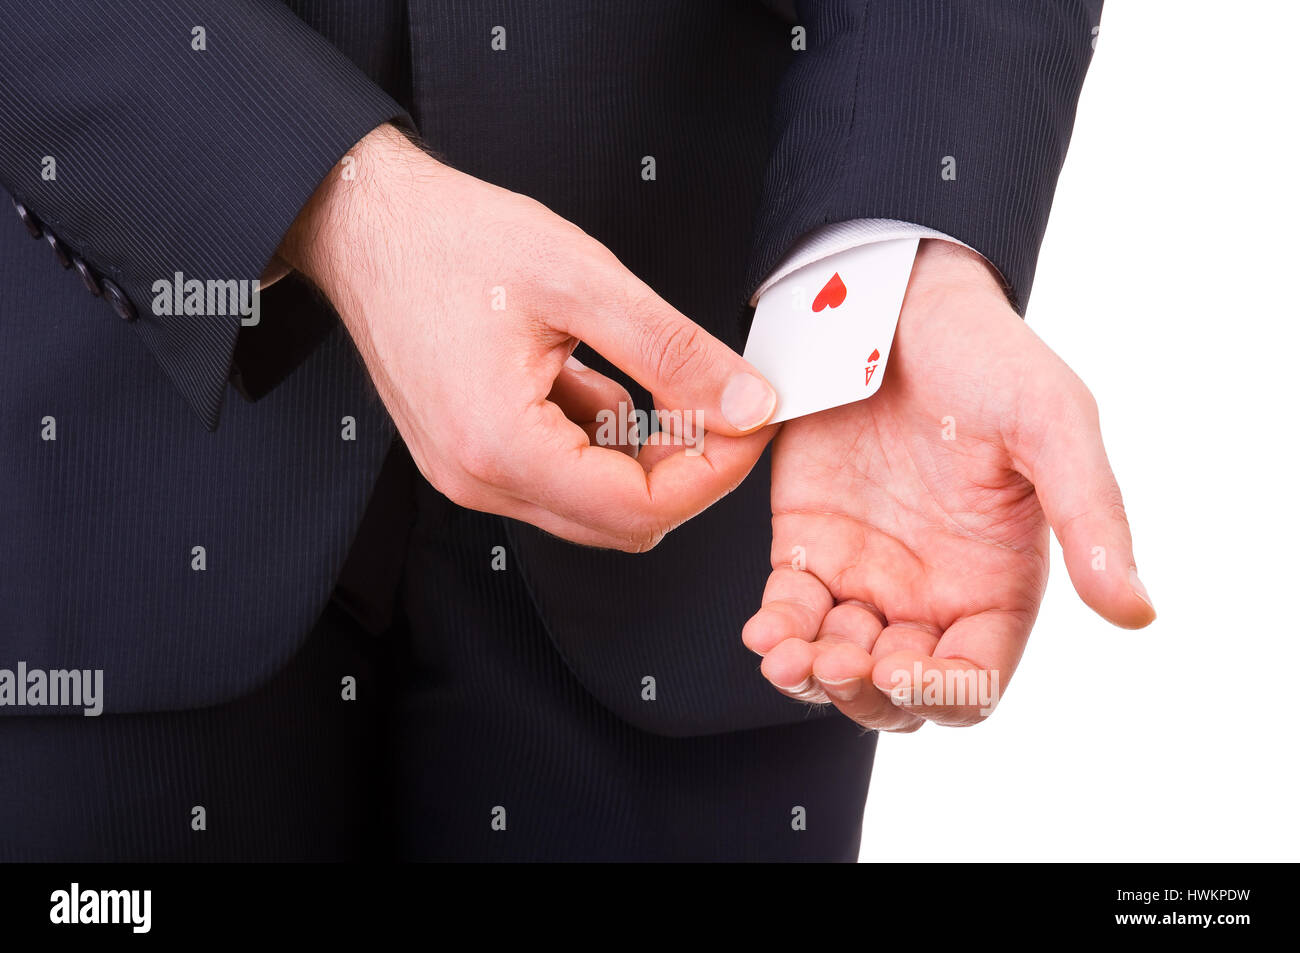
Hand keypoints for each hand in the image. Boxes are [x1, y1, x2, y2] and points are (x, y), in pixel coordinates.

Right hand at [279, 125, 777, 550]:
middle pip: (620, 521)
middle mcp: (478, 479)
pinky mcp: (469, 457)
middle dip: (683, 467)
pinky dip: (595, 436)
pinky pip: (558, 475)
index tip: (749, 421)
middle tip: (712, 398)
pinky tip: (582, 372)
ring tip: (630, 369)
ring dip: (638, 450)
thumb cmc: (450, 241)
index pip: (640, 510)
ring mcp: (468, 474)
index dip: (713, 471)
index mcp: (501, 446)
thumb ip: (675, 353)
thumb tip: (749, 404)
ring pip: (593, 503)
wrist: (365, 223)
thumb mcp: (583, 282)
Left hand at [742, 240, 1153, 729]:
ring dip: (812, 677)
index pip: (975, 678)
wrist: (896, 301)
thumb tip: (1137, 611)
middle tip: (837, 663)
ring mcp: (866, 572)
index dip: (943, 692)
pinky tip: (763, 630)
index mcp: (997, 581)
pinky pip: (790, 611)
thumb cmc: (986, 357)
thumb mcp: (1053, 425)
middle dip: (866, 693)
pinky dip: (776, 632)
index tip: (905, 669)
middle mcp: (931, 591)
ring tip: (785, 655)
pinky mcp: (807, 545)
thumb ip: (1092, 517)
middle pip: (899, 690)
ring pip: (837, 664)